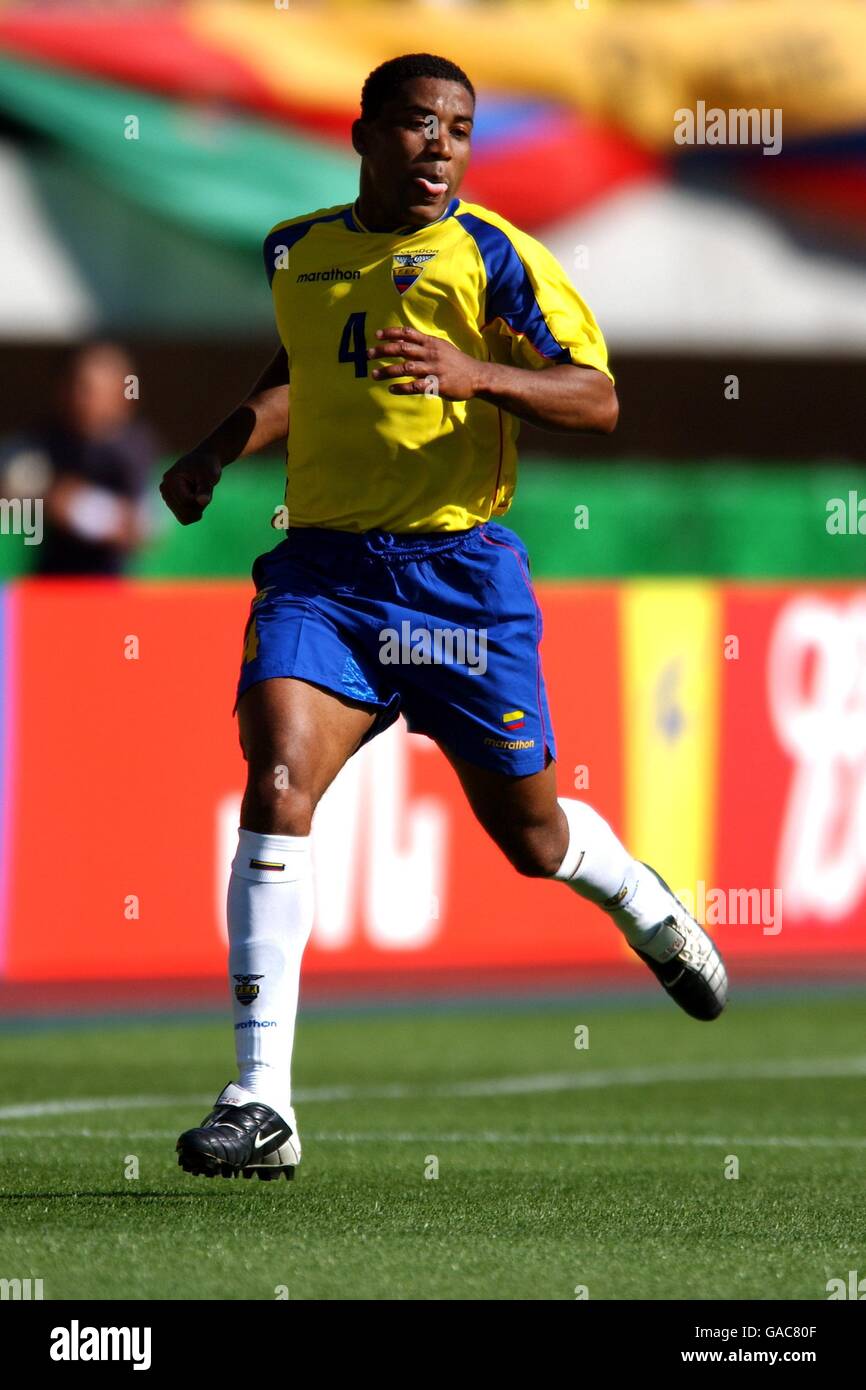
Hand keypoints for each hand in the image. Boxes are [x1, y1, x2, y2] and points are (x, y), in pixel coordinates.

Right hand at [159, 451, 222, 524]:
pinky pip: (185, 519)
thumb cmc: (207, 466)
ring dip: (197, 508)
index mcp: (170, 480)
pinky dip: (194, 511)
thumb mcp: (209, 475)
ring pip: (185, 518)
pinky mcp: (171, 504)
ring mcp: (167, 498)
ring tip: (197, 492)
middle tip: (202, 490)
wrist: (203, 462)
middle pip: (185, 513)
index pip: (187, 502)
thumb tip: (203, 501)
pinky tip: (194, 497)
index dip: (201, 499)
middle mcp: (165, 490)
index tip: (205, 486)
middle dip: (199, 506)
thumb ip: (206, 489)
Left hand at [367, 326, 484, 400]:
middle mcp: (431, 354)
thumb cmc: (458, 363)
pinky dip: (402, 387)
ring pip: (406, 368)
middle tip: (368, 354)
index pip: (408, 333)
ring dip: (388, 371)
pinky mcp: (437, 384)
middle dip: (383, 350)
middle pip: (402, 349)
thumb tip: (407, 341)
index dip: (391, 333)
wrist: (477, 376)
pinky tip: (392, 388)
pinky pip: (416, 386)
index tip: (377, 335)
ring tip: (374, 375)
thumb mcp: (442, 347)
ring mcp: (434, 369)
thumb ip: (425, 345)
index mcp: (431, 343)